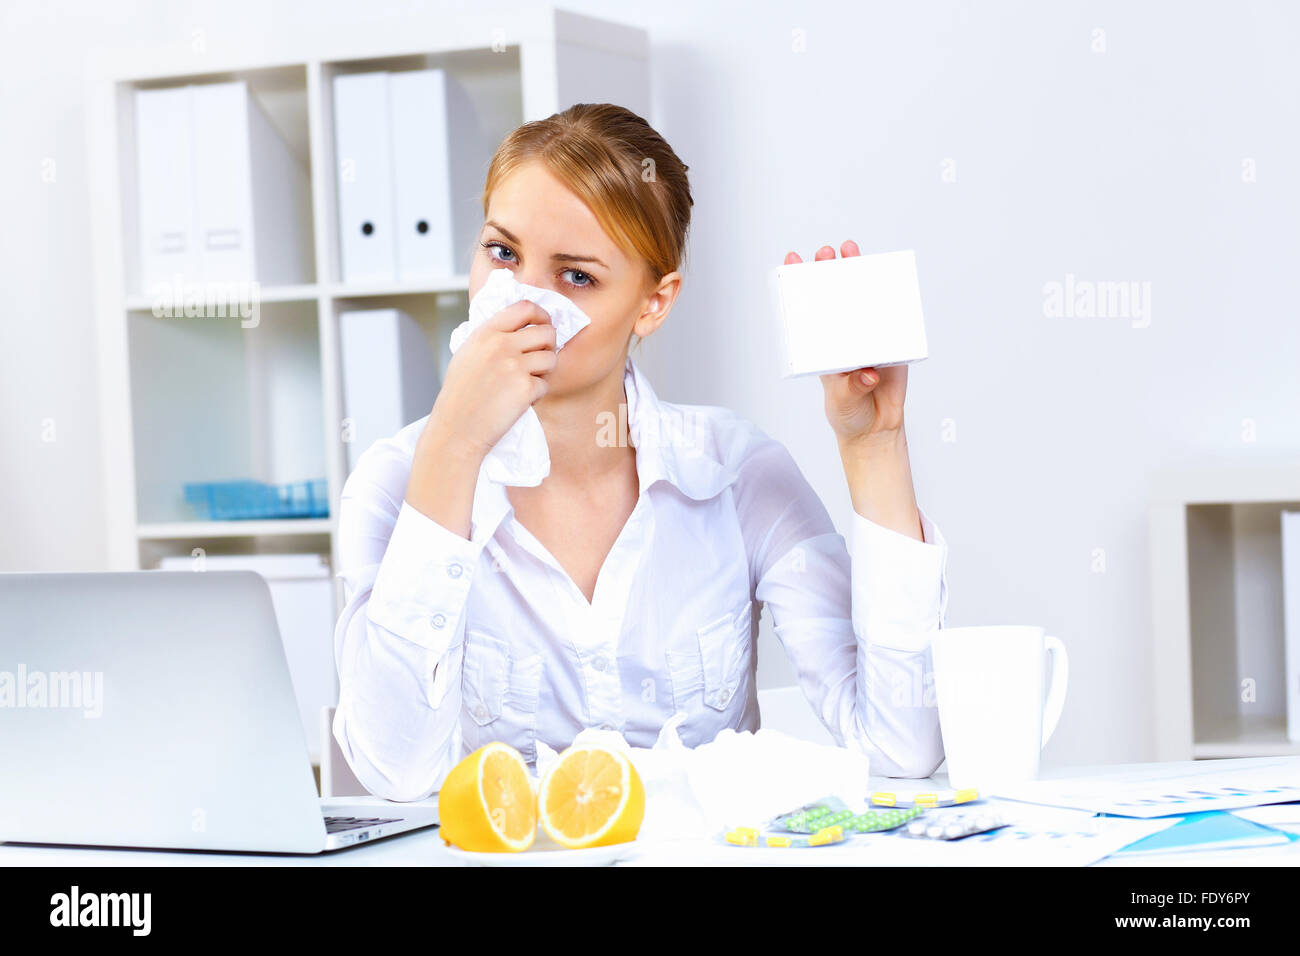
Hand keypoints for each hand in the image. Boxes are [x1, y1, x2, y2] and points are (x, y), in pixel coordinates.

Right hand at [423, 300, 557, 458]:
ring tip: (526, 383)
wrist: (456, 429)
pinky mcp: (525, 389)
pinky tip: (518, 402)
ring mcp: (514, 366)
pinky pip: (545, 385)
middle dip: (549, 346)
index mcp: (486, 333)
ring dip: (544, 372)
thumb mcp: (468, 354)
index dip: (542, 315)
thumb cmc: (460, 395)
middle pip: (546, 331)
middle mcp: (501, 345)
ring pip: (551, 358)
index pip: (525, 308)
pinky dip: (536, 395)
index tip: (544, 325)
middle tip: (538, 361)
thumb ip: (492, 337)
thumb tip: (522, 327)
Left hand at [783, 239, 907, 448]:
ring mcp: (868, 336)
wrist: (876, 430)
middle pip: (834, 297)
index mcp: (823, 347)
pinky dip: (891, 296)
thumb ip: (852, 387)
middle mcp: (843, 336)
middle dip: (830, 270)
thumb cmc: (848, 414)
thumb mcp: (842, 400)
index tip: (792, 259)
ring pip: (862, 298)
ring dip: (857, 273)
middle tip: (827, 251)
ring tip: (849, 250)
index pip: (808, 310)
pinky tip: (888, 277)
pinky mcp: (892, 343)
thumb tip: (867, 373)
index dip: (800, 285)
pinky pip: (892, 315)